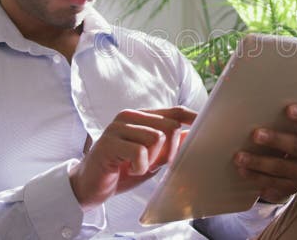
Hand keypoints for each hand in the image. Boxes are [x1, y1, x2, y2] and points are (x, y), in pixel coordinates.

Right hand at [69, 106, 195, 210]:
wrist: (89, 185)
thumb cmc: (122, 170)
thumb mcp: (152, 158)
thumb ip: (170, 146)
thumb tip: (194, 135)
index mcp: (141, 116)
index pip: (174, 111)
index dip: (192, 117)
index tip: (207, 125)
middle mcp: (129, 116)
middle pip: (170, 126)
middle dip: (170, 151)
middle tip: (154, 164)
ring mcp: (117, 127)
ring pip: (156, 138)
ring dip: (152, 160)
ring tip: (137, 166)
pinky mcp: (109, 142)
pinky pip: (140, 152)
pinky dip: (139, 167)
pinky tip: (128, 169)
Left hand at [233, 104, 296, 203]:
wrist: (288, 164)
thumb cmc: (282, 133)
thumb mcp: (285, 123)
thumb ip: (277, 112)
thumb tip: (251, 91)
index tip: (288, 109)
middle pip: (296, 146)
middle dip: (275, 140)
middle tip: (255, 135)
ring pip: (282, 168)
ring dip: (259, 163)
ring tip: (239, 157)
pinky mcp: (293, 187)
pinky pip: (275, 185)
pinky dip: (258, 179)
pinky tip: (244, 172)